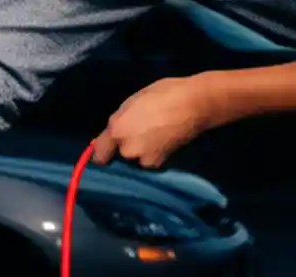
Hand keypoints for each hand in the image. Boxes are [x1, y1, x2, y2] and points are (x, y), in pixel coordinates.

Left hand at [91, 75, 216, 167]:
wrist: (196, 103)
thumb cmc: (164, 94)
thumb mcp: (132, 102)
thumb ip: (117, 122)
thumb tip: (104, 139)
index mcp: (116, 130)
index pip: (99, 155)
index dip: (103, 152)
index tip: (108, 150)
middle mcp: (126, 149)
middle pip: (119, 156)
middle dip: (125, 147)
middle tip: (141, 132)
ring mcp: (143, 159)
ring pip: (134, 159)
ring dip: (140, 152)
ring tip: (154, 135)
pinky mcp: (159, 163)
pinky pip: (148, 161)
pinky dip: (153, 154)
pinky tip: (163, 140)